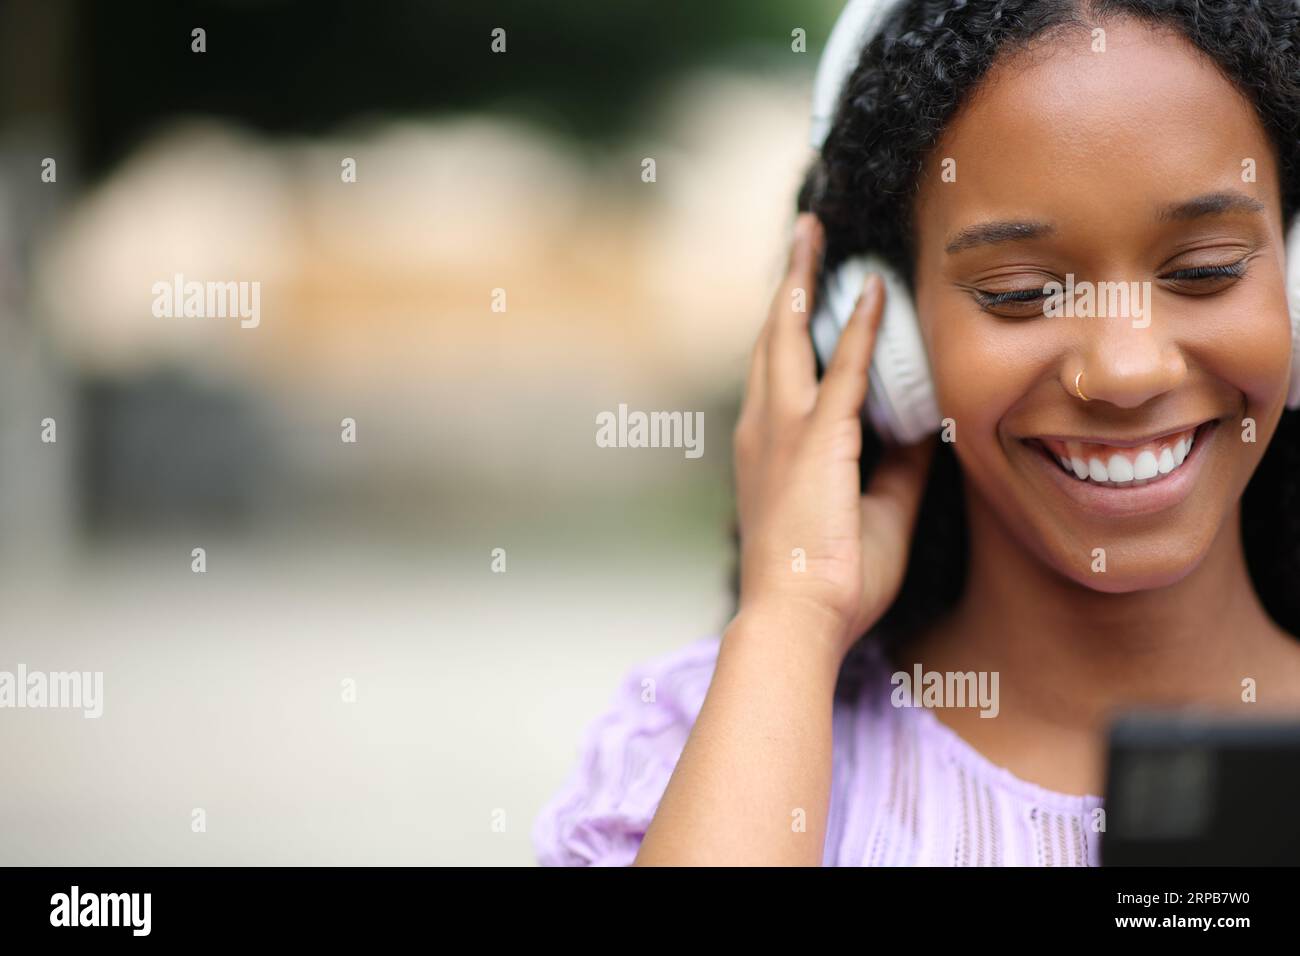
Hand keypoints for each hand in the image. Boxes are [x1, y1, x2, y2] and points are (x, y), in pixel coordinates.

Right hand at [732, 213, 936, 661]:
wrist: (798, 621)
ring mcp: (783, 432)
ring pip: (788, 336)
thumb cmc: (829, 583)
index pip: (780, 376)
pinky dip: (860, 325)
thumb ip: (898, 466)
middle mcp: (764, 431)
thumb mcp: (876, 515)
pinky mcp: (815, 440)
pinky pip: (843, 367)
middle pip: (771, 339)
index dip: (791, 331)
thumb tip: (925, 424)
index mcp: (769, 453)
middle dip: (788, 284)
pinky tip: (875, 290)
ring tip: (815, 237)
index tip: (806, 298)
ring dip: (804, 281)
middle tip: (803, 239)